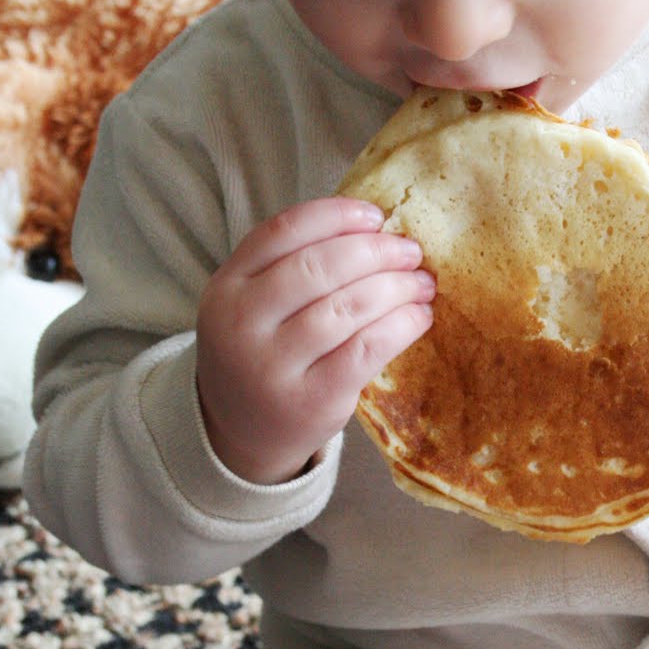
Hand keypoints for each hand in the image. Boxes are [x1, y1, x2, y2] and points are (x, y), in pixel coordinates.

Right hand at [196, 197, 434, 484]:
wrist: (242, 433)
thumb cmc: (263, 353)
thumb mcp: (252, 305)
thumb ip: (291, 266)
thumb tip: (374, 229)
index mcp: (227, 286)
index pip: (283, 231)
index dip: (336, 215)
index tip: (375, 215)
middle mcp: (242, 324)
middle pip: (318, 267)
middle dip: (375, 251)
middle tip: (410, 251)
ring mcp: (274, 366)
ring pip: (347, 307)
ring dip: (396, 287)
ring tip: (421, 284)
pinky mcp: (311, 400)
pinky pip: (366, 350)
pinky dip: (400, 326)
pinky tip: (418, 317)